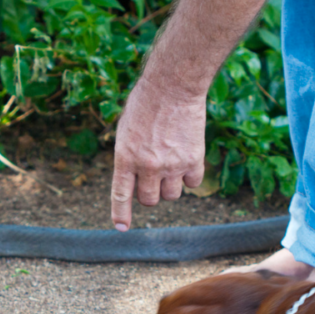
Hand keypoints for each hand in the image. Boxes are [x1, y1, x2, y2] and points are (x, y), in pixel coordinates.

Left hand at [111, 76, 205, 230]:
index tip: (122, 227)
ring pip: (172, 195)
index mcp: (125, 157)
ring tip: (171, 163)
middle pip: (150, 200)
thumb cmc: (146, 104)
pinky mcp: (193, 160)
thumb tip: (136, 181)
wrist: (173, 86)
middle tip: (153, 177)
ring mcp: (172, 164)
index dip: (121, 214)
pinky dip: (190, 176)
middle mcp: (148, 165)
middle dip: (150, 193)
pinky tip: (187, 158)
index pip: (121, 194)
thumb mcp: (125, 130)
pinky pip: (193, 183)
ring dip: (170, 185)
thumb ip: (128, 157)